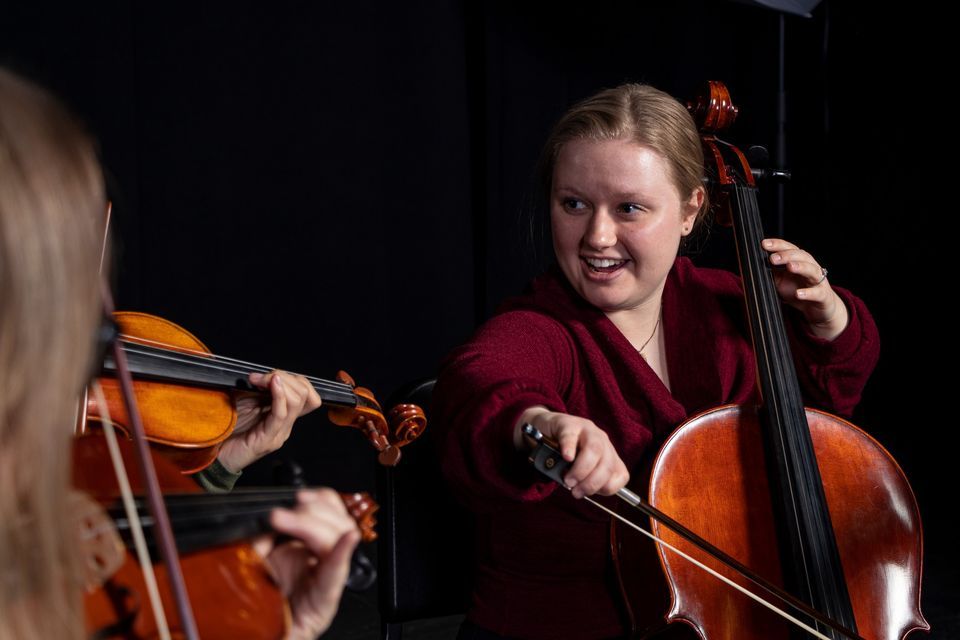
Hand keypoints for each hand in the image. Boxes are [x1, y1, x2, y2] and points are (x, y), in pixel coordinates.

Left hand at [217, 371, 322, 471]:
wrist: (214, 457)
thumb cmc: (228, 431)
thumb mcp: (246, 404)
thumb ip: (260, 391)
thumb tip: (266, 374)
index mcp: (283, 417)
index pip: (306, 393)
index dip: (292, 378)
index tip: (269, 375)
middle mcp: (285, 426)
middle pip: (304, 394)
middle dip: (286, 377)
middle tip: (262, 377)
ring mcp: (279, 433)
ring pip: (296, 401)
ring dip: (280, 382)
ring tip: (260, 380)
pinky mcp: (268, 440)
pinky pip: (281, 414)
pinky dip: (279, 395)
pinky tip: (272, 384)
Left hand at [254, 489, 360, 639]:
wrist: (256, 635)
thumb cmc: (258, 599)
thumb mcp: (255, 554)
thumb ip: (264, 531)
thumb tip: (269, 507)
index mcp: (310, 545)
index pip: (329, 510)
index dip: (318, 498)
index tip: (297, 497)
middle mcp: (323, 558)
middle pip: (336, 519)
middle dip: (312, 509)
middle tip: (286, 512)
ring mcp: (327, 576)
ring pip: (336, 538)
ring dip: (311, 523)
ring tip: (287, 520)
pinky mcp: (325, 598)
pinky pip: (336, 572)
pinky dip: (341, 552)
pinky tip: (346, 539)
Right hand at [515, 406, 628, 498]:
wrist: (545, 428)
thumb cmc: (564, 452)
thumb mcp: (578, 469)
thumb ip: (584, 480)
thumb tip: (578, 491)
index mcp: (609, 454)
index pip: (620, 475)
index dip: (606, 488)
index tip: (588, 493)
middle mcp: (602, 441)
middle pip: (607, 464)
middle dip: (592, 483)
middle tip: (575, 491)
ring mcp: (587, 430)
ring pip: (594, 449)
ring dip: (581, 470)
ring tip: (568, 479)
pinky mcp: (568, 424)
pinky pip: (571, 436)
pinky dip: (569, 448)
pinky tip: (566, 457)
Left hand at [763, 238, 848, 339]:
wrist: (817, 308)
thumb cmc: (798, 289)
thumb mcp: (780, 280)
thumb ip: (770, 271)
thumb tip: (752, 264)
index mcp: (799, 261)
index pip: (789, 248)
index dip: (777, 245)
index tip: (764, 244)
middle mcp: (810, 267)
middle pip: (801, 256)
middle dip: (787, 255)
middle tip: (773, 258)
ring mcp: (818, 281)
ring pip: (811, 270)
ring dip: (800, 267)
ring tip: (789, 266)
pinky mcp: (823, 296)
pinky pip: (817, 293)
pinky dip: (808, 293)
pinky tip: (798, 294)